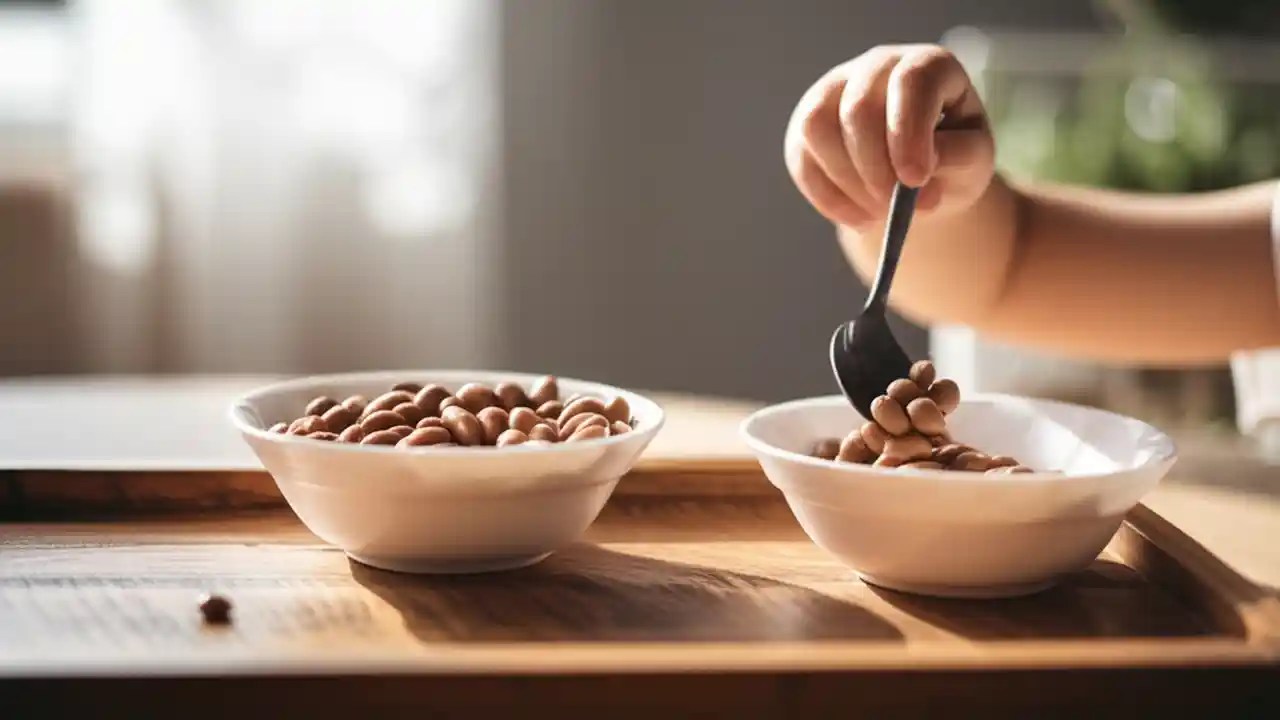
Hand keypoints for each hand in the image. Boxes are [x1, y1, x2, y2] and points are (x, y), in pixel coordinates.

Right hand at [784, 45, 994, 227]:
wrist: (922, 176)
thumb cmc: (953, 159)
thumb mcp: (974, 160)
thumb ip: (957, 157)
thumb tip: (920, 172)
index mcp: (929, 65)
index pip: (911, 82)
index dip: (908, 131)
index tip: (915, 180)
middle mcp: (878, 66)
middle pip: (858, 108)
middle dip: (874, 168)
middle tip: (893, 208)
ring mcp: (836, 90)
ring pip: (818, 126)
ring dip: (846, 182)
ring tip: (877, 214)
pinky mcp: (807, 123)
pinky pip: (801, 158)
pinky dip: (828, 197)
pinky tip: (858, 219)